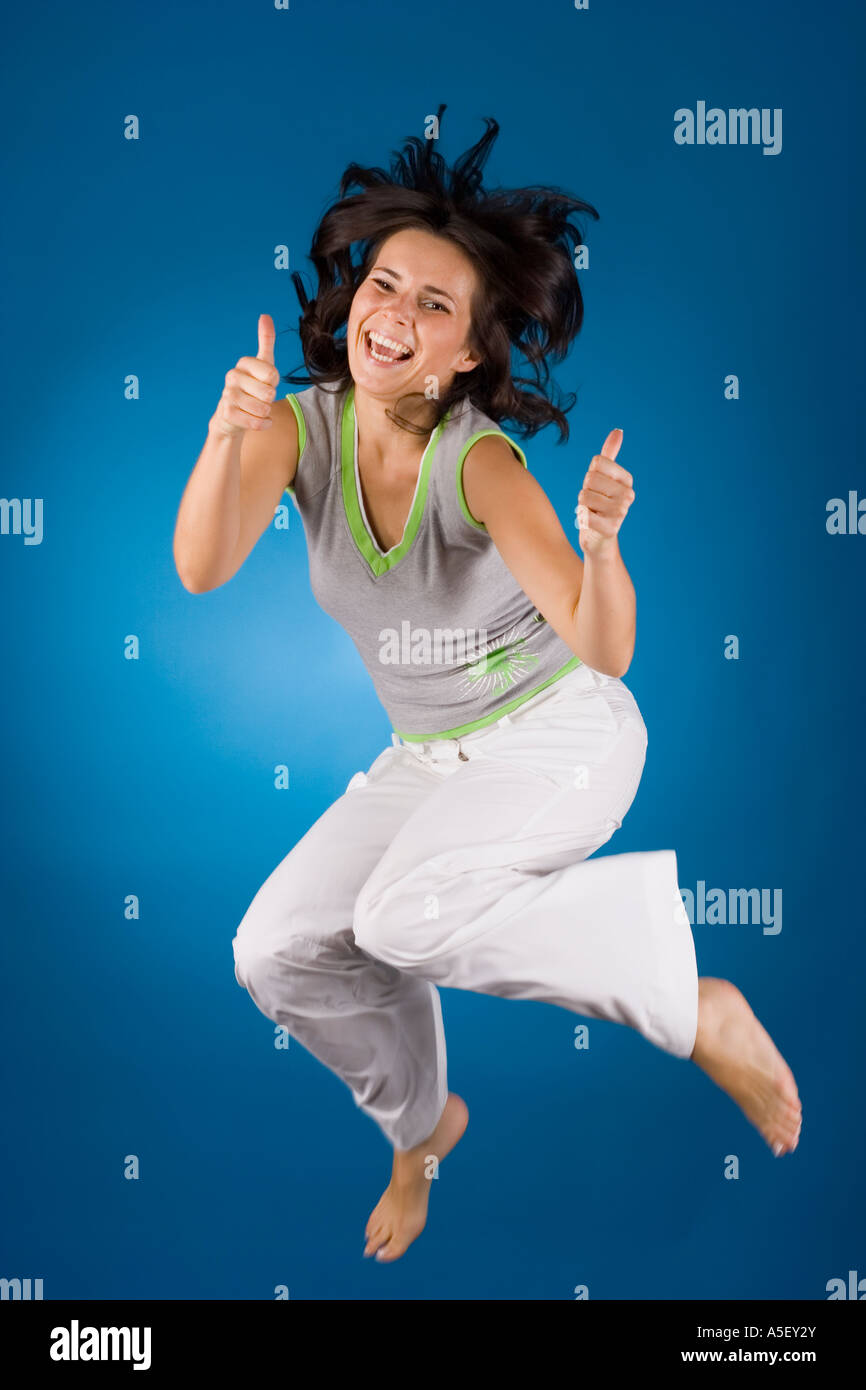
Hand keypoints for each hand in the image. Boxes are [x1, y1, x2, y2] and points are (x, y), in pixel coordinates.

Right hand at [210, 313, 279, 439]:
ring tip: (256, 409)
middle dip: (269, 399)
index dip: (274, 383)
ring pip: (262, 409)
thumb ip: (265, 341)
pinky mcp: (227, 414)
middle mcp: (232, 376)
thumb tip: (265, 315)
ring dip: (265, 413)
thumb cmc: (252, 387)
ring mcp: (228, 395)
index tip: (265, 382)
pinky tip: (256, 420)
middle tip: (259, 398)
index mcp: (243, 363)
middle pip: (268, 393)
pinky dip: (262, 424)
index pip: (272, 374)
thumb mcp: (262, 364)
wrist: (232, 416)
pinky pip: (256, 422)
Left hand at [575, 429, 634, 555]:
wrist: (599, 539)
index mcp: (627, 480)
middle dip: (585, 491)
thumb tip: (618, 431)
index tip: (597, 488)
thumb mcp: (602, 478)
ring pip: (583, 497)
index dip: (590, 475)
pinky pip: (584, 516)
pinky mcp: (611, 529)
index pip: (598, 462)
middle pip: (589, 479)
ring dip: (582, 507)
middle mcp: (628, 495)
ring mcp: (621, 512)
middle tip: (593, 503)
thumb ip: (609, 454)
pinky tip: (591, 524)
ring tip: (593, 513)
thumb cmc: (598, 505)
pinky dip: (581, 520)